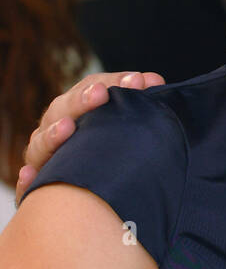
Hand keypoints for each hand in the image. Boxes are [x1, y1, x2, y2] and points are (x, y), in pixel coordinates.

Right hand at [15, 71, 164, 203]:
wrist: (98, 187)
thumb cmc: (112, 144)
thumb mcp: (125, 120)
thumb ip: (136, 100)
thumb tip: (155, 81)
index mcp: (78, 107)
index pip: (91, 88)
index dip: (113, 82)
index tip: (136, 81)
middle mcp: (57, 126)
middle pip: (62, 109)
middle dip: (82, 100)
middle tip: (101, 93)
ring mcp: (44, 155)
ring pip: (41, 143)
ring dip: (52, 135)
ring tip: (67, 128)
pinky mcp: (39, 185)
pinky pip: (29, 184)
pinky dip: (27, 179)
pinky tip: (31, 175)